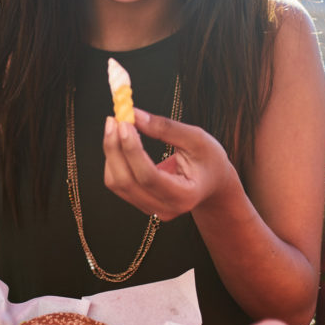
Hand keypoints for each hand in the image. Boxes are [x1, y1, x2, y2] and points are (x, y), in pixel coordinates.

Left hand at [101, 108, 239, 221]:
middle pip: (127, 181)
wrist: (213, 183)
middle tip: (113, 120)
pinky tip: (120, 141)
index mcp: (184, 196)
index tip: (124, 123)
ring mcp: (151, 209)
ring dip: (111, 152)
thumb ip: (166, 128)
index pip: (149, 176)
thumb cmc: (210, 160)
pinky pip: (117, 183)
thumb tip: (135, 115)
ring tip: (116, 126)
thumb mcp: (197, 139)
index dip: (132, 149)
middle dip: (115, 148)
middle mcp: (165, 208)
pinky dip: (114, 159)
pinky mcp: (140, 203)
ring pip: (117, 183)